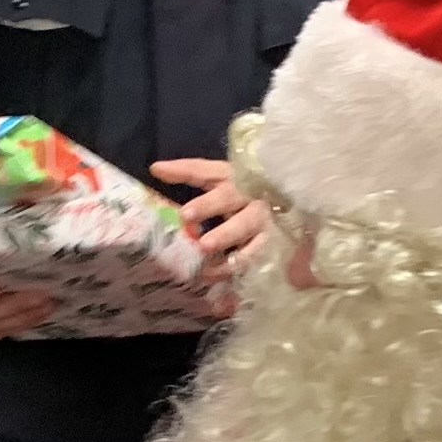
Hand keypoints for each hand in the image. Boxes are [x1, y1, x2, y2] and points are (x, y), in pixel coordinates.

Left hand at [152, 158, 273, 282]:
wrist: (285, 217)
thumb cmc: (240, 201)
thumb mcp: (218, 186)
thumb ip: (190, 176)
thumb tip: (156, 169)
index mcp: (232, 178)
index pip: (205, 170)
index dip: (183, 169)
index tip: (158, 171)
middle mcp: (247, 194)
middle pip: (228, 196)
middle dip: (207, 205)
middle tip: (185, 215)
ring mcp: (261, 219)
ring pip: (245, 225)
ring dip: (224, 235)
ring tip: (204, 247)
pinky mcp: (269, 242)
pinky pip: (252, 253)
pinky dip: (232, 264)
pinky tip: (212, 273)